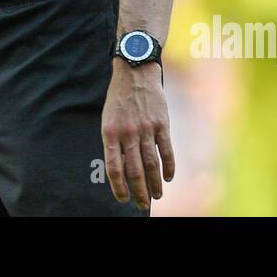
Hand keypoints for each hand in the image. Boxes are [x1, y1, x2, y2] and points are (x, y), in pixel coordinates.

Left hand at [101, 61, 174, 210]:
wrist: (135, 72)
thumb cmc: (119, 98)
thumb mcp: (108, 119)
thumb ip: (113, 143)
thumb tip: (119, 170)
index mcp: (110, 133)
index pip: (114, 168)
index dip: (118, 187)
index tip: (123, 199)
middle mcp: (128, 133)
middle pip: (134, 170)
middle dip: (139, 191)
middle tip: (142, 204)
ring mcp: (146, 128)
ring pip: (151, 164)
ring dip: (155, 183)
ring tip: (156, 195)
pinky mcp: (162, 123)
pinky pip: (166, 150)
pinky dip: (168, 166)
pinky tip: (168, 177)